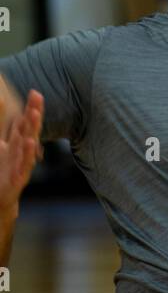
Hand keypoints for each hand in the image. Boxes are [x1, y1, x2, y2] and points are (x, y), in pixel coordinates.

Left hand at [0, 90, 43, 218]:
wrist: (0, 200)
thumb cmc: (2, 170)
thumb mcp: (0, 144)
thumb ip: (1, 124)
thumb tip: (2, 100)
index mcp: (18, 142)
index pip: (26, 122)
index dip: (31, 108)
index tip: (35, 92)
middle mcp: (23, 151)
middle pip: (29, 129)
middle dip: (34, 113)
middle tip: (38, 96)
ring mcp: (22, 164)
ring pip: (29, 143)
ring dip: (32, 129)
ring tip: (34, 114)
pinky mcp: (18, 178)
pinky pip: (24, 164)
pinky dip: (28, 153)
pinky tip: (30, 142)